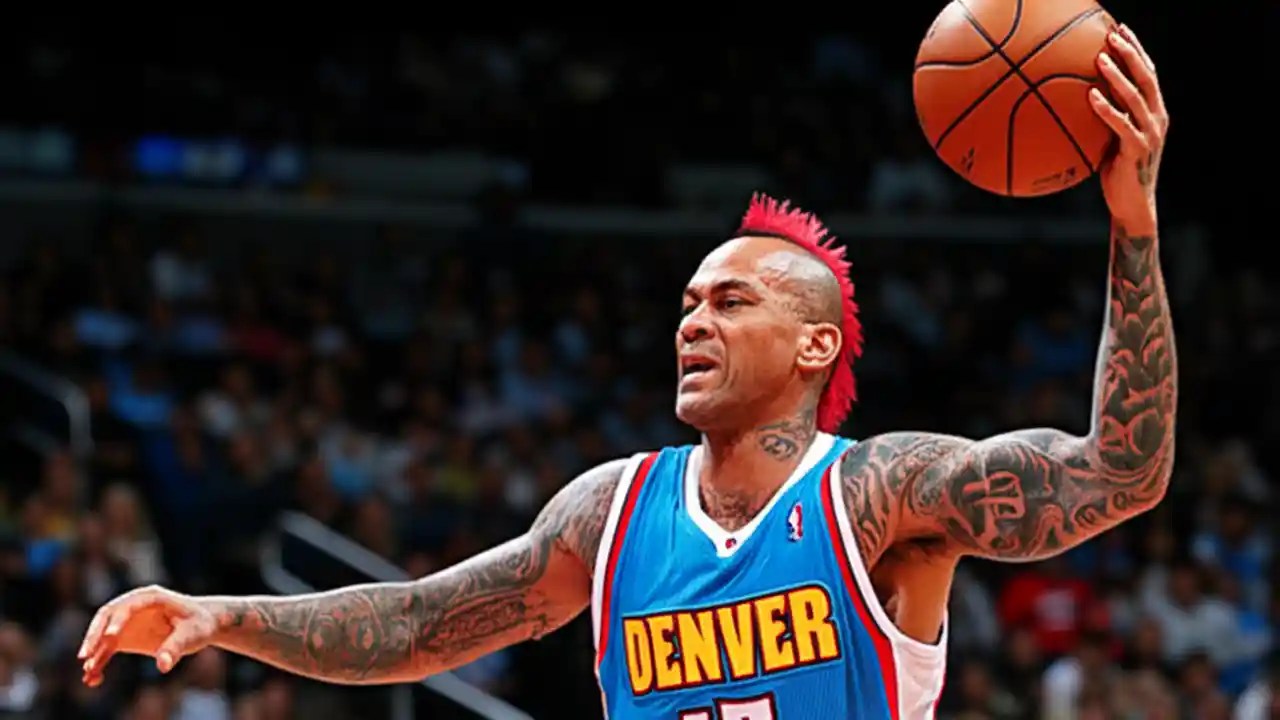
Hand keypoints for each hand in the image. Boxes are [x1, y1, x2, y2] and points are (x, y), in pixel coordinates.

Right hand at [77, 585, 218, 685]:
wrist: (200, 626)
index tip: (111, 638)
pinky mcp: (123, 637)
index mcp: (150, 597)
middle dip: (94, 636)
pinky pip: (106, 650)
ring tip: (88, 671)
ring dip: (93, 653)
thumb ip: (176, 647)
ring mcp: (126, 622)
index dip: (118, 621)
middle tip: (86, 655)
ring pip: (102, 636)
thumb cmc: (198, 624)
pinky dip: (98, 662)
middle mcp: (133, 606)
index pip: (128, 606)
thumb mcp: (192, 634)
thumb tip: (162, 665)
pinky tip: (92, 679)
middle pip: (106, 617)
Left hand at [1090, 24, 1168, 234]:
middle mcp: (1157, 119)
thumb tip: (1074, 102)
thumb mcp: (1111, 142)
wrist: (1131, 206)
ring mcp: (1150, 134)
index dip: (1137, 51)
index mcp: (1154, 114)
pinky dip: (1106, 108)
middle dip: (1130, 54)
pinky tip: (1090, 95)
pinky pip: (1121, 124)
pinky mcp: (1137, 150)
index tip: (1121, 30)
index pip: (1149, 74)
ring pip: (1136, 97)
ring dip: (1118, 76)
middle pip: (1147, 78)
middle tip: (1111, 35)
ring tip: (1100, 58)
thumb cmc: (1116, 174)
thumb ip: (1104, 120)